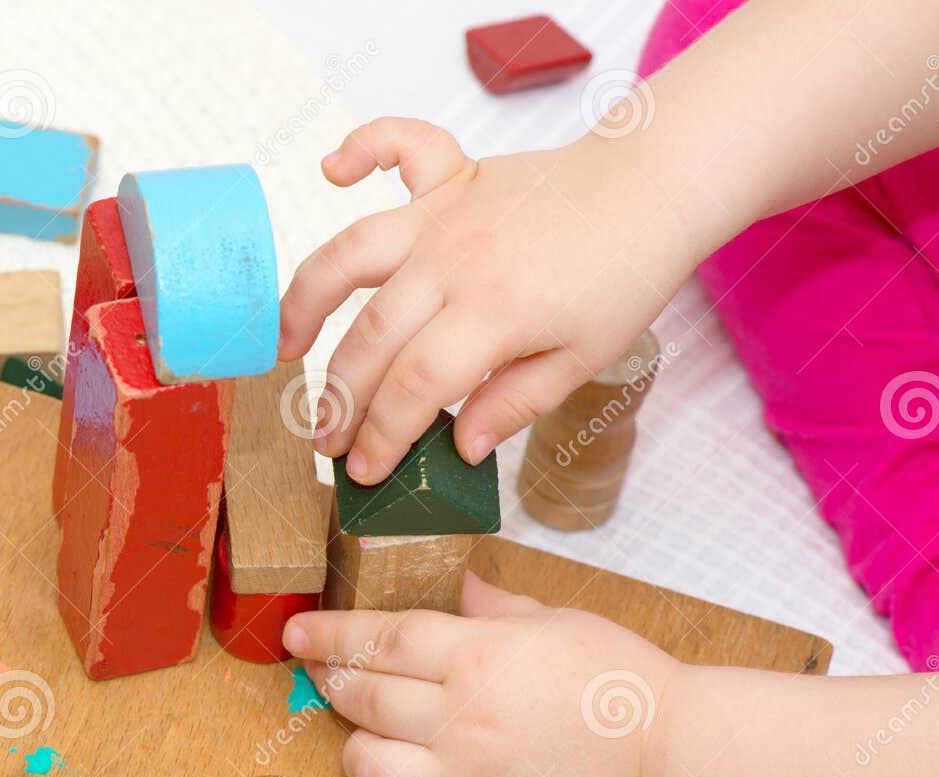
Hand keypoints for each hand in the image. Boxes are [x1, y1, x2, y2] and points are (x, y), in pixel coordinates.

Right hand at [279, 117, 697, 482]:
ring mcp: (447, 214)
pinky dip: (361, 147)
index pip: (414, 387)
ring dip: (306, 300)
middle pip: (372, 337)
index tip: (364, 470)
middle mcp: (455, 259)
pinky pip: (396, 145)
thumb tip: (461, 449)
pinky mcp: (453, 177)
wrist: (654, 188)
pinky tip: (331, 169)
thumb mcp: (583, 360)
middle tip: (327, 438)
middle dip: (340, 398)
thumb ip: (513, 404)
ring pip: (352, 254)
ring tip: (283, 345)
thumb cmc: (625, 272)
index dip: (381, 436)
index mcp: (494, 311)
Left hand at [282, 574, 680, 776]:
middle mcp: (462, 718)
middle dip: (332, 683)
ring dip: (357, 752)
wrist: (676, 749)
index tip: (296, 633)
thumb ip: (496, 605)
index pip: (378, 639)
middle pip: (363, 698)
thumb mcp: (557, 619)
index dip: (328, 635)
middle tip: (328, 676)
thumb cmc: (621, 676)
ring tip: (372, 739)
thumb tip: (460, 585)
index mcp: (477, 655)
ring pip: (370, 769)